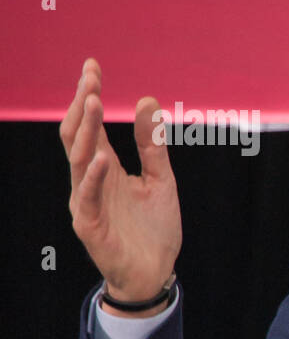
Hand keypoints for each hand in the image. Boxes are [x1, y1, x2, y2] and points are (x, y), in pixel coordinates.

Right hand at [61, 58, 181, 315]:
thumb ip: (152, 144)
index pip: (90, 125)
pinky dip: (94, 177)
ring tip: (91, 101)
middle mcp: (90, 180)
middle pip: (77, 135)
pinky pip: (87, 197)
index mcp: (105, 168)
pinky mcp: (90, 225)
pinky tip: (102, 157)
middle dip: (81, 104)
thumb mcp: (161, 179)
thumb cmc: (154, 228)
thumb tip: (145, 100)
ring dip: (85, 130)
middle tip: (89, 75)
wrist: (155, 272)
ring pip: (78, 159)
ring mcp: (86, 201)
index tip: (92, 66)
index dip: (88, 95)